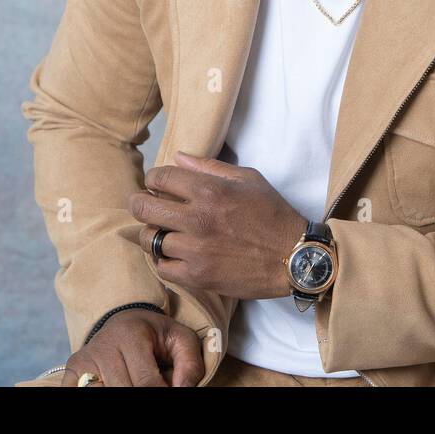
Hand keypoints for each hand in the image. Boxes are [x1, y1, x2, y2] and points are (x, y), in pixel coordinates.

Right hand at [61, 308, 204, 386]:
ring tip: (134, 382)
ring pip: (104, 394)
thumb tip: (183, 389)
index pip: (146, 382)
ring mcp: (83, 361)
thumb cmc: (155, 335)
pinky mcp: (71, 372)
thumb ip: (190, 363)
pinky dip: (102, 393)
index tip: (170, 391)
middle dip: (143, 396)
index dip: (162, 393)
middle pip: (125, 391)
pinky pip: (83, 393)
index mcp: (130, 335)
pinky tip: (118, 385)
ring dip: (123, 394)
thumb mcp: (180, 339)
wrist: (121, 321)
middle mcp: (103, 346)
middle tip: (155, 387)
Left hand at [130, 151, 307, 299]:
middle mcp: (198, 219)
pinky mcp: (197, 276)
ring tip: (165, 231)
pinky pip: (162, 266)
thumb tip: (178, 157)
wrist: (294, 257)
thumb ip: (210, 167)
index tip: (157, 184)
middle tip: (146, 205)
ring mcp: (195, 250)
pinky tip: (176, 253)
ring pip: (149, 238)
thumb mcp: (248, 179)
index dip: (153, 178)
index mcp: (209, 190)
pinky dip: (164, 259)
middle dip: (140, 202)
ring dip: (154, 232)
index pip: (160, 177)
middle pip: (143, 206)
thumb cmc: (273, 214)